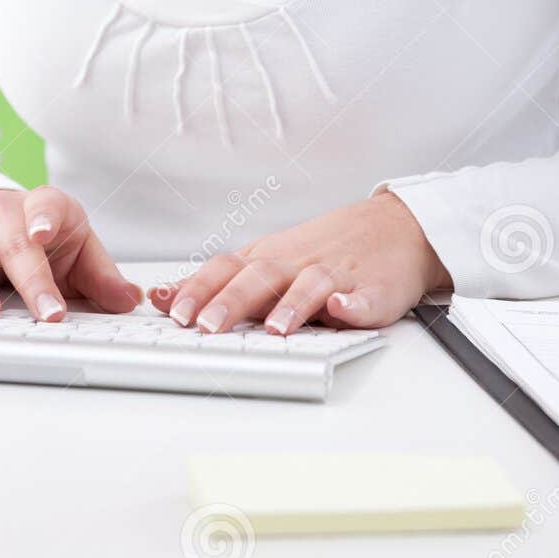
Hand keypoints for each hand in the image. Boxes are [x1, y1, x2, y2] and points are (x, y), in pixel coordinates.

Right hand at [0, 186, 142, 322]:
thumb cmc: (49, 237)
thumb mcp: (81, 251)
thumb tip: (130, 299)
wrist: (8, 224)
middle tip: (51, 313)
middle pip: (15, 243)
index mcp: (46, 205)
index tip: (41, 233)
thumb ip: (104, 278)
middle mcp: (6, 214)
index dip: (43, 218)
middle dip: (32, 279)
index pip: (45, 205)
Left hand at [146, 188, 451, 334]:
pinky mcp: (374, 290)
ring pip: (311, 285)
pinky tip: (345, 309)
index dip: (199, 289)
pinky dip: (354, 304)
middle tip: (208, 328)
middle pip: (261, 277)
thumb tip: (163, 297)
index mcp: (268, 259)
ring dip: (292, 306)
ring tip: (276, 329)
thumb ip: (220, 281)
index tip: (171, 311)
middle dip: (232, 303)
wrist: (395, 228)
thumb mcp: (267, 260)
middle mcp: (297, 263)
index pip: (225, 269)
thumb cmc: (325, 250)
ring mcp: (337, 274)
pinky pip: (364, 298)